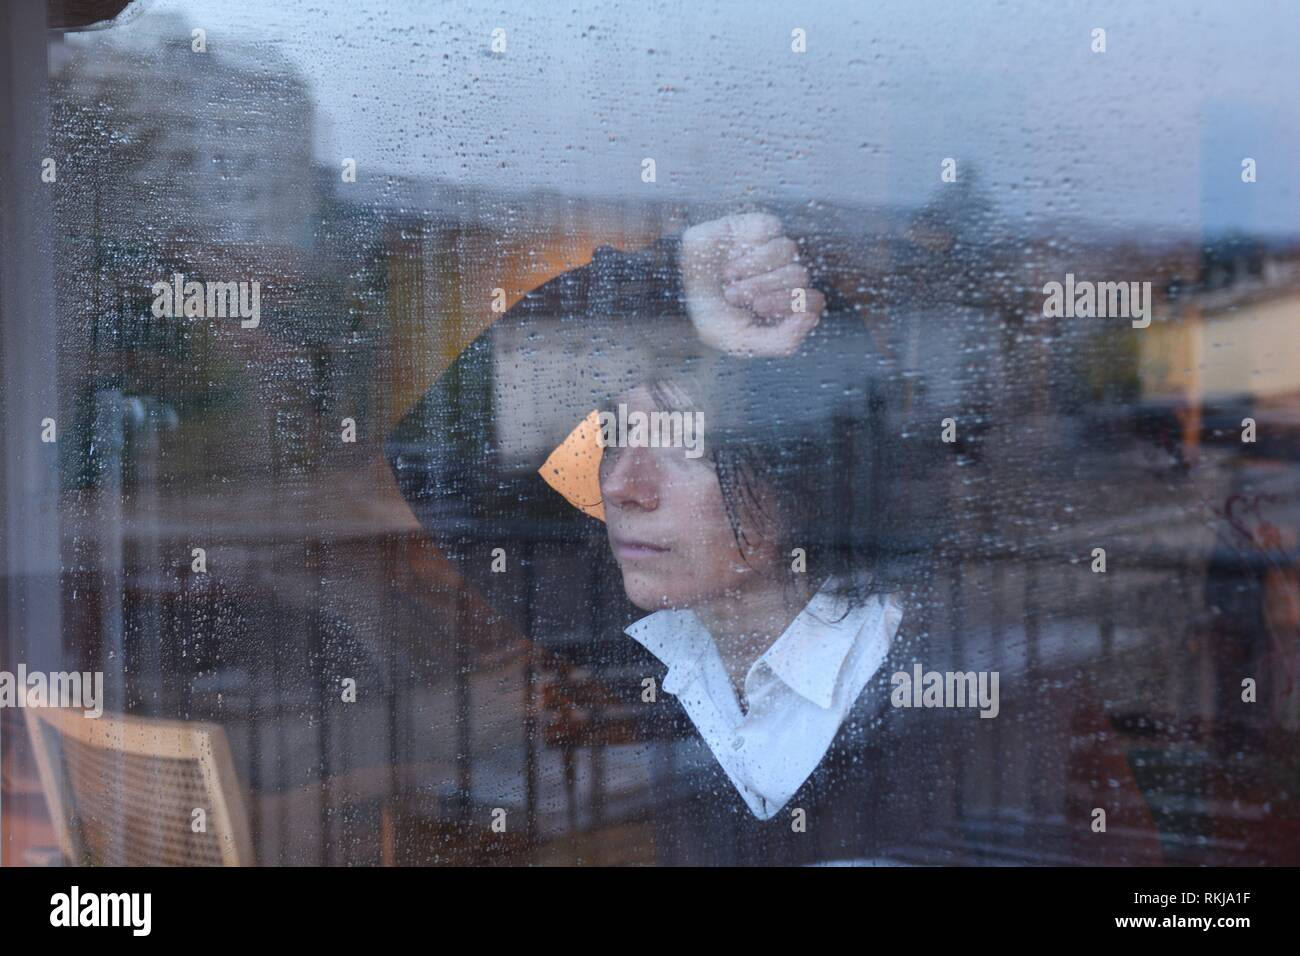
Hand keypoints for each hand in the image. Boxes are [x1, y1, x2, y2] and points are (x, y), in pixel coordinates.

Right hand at [679, 212, 823, 357]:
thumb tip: (811, 317)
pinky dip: (749, 250)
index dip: (795, 306)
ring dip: (754, 271)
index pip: (814, 301)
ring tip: (728, 279)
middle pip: (800, 277)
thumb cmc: (709, 314)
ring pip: (789, 252)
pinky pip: (773, 231)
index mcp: (786, 303)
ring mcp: (774, 249)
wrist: (674, 286)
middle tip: (734, 297)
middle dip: (766, 291)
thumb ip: (782, 342)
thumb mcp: (741, 342)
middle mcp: (784, 274)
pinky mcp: (760, 227)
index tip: (764, 311)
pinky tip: (730, 258)